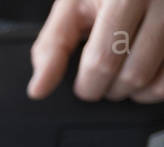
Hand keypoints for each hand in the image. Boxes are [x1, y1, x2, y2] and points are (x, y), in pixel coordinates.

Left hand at [29, 0, 163, 101]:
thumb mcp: (74, 5)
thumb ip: (53, 46)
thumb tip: (39, 88)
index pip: (102, 60)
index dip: (88, 85)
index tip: (84, 85)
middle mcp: (161, 2)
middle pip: (133, 75)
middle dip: (110, 90)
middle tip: (102, 81)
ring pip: (159, 83)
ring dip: (136, 93)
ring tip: (123, 76)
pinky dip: (158, 87)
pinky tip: (147, 74)